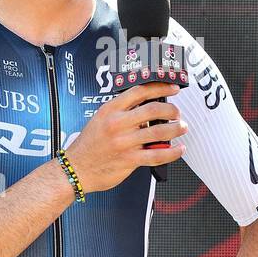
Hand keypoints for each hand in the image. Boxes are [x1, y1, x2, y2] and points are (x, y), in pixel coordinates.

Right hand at [64, 82, 186, 193]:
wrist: (76, 168)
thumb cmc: (88, 145)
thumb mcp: (100, 119)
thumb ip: (121, 112)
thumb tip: (146, 107)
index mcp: (110, 109)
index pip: (140, 91)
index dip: (160, 88)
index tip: (172, 88)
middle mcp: (118, 124)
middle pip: (153, 110)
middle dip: (172, 110)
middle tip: (177, 113)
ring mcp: (124, 142)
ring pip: (158, 132)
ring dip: (175, 129)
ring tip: (181, 127)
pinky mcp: (129, 159)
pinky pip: (157, 154)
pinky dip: (172, 152)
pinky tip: (178, 149)